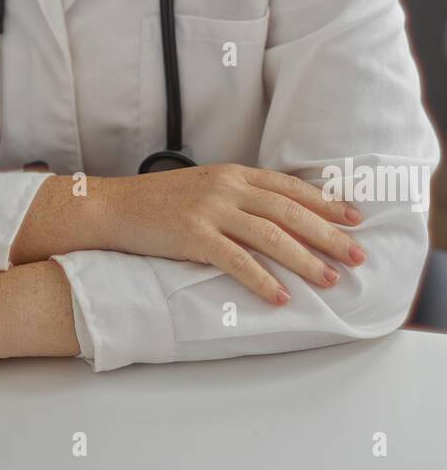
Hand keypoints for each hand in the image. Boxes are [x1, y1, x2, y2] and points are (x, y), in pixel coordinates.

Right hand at [104, 163, 366, 306]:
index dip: (325, 203)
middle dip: (328, 233)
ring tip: (329, 279)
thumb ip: (237, 195)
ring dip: (304, 259)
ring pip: (270, 235)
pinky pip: (236, 260)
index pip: (289, 187)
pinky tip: (280, 296)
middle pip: (289, 210)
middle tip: (357, 254)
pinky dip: (262, 279)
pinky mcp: (192, 236)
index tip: (354, 218)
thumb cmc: (157, 203)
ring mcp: (210, 210)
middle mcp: (226, 187)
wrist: (112, 207)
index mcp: (232, 174)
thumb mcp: (204, 187)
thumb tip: (275, 215)